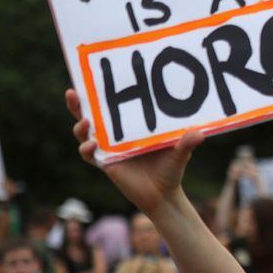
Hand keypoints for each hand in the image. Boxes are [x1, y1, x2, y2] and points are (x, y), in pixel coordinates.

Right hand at [67, 88, 203, 215]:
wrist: (163, 195)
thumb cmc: (171, 169)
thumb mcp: (180, 153)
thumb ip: (187, 143)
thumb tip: (200, 133)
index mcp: (130, 126)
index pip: (111, 105)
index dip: (99, 92)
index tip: (92, 77)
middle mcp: (115, 135)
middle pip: (90, 115)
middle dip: (78, 104)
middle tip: (73, 92)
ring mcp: (107, 149)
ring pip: (85, 133)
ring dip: (80, 126)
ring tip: (86, 121)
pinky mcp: (105, 164)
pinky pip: (89, 155)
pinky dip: (87, 149)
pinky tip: (92, 144)